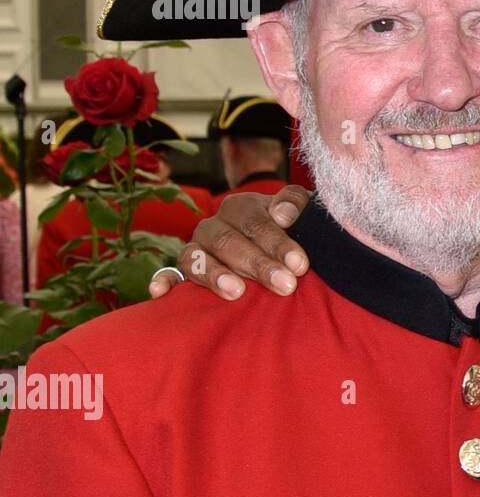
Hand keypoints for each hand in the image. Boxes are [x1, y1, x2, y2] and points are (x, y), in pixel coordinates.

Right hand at [148, 185, 312, 299]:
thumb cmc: (295, 231)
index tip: (300, 265)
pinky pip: (170, 273)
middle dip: (259, 265)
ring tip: (237, 292)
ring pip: (197, 257)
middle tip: (285, 285)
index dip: (278, 244)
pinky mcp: (185, 270)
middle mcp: (215, 225)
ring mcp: (197, 248)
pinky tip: (160, 293)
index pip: (257, 223)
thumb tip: (282, 214)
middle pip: (229, 242)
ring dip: (215, 275)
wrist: (286, 247)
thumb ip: (295, 204)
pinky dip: (164, 281)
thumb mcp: (302, 213)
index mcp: (242, 207)